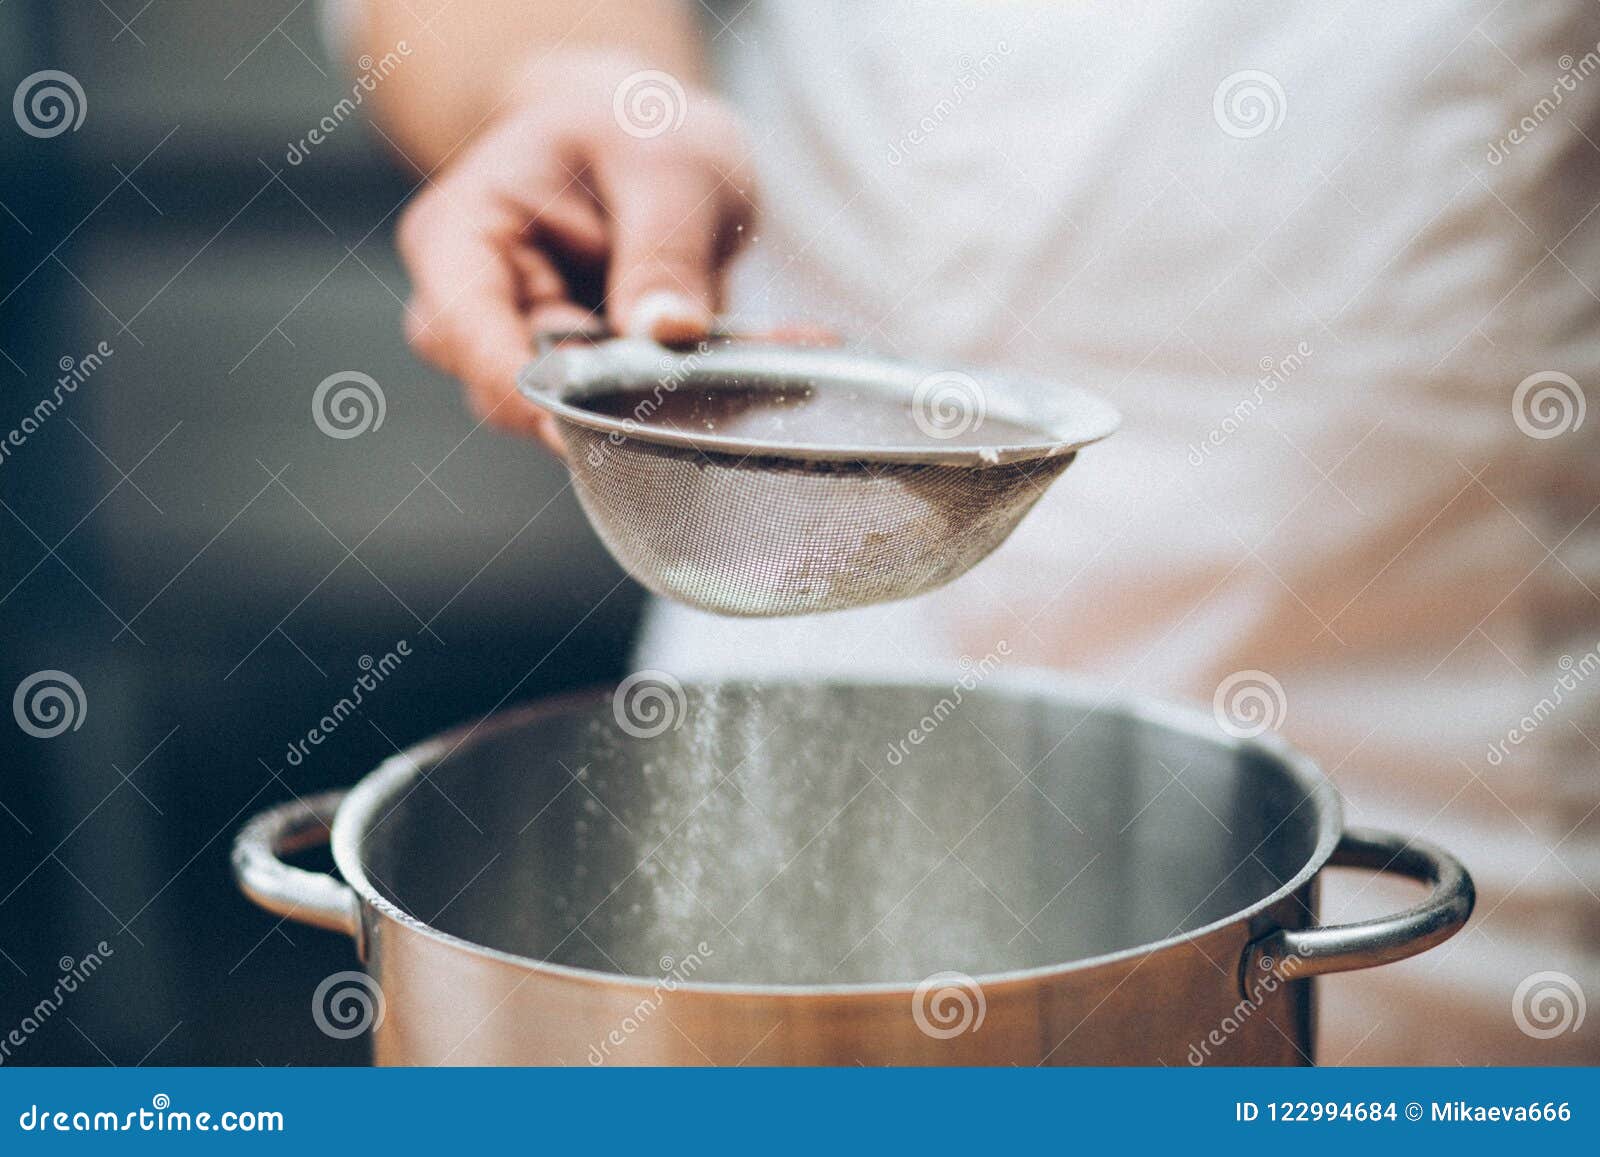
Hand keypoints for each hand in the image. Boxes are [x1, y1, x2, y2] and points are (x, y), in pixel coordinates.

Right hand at [396, 49, 755, 448]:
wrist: (650, 138)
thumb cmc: (640, 131)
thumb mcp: (671, 169)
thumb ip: (666, 253)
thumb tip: (665, 333)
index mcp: (460, 231)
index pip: (462, 326)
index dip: (518, 384)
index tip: (585, 423)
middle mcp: (466, 296)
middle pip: (498, 386)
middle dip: (588, 391)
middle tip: (670, 363)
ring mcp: (512, 340)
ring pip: (551, 411)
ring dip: (626, 396)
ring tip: (690, 343)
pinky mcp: (563, 370)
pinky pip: (597, 408)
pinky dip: (651, 395)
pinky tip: (697, 358)